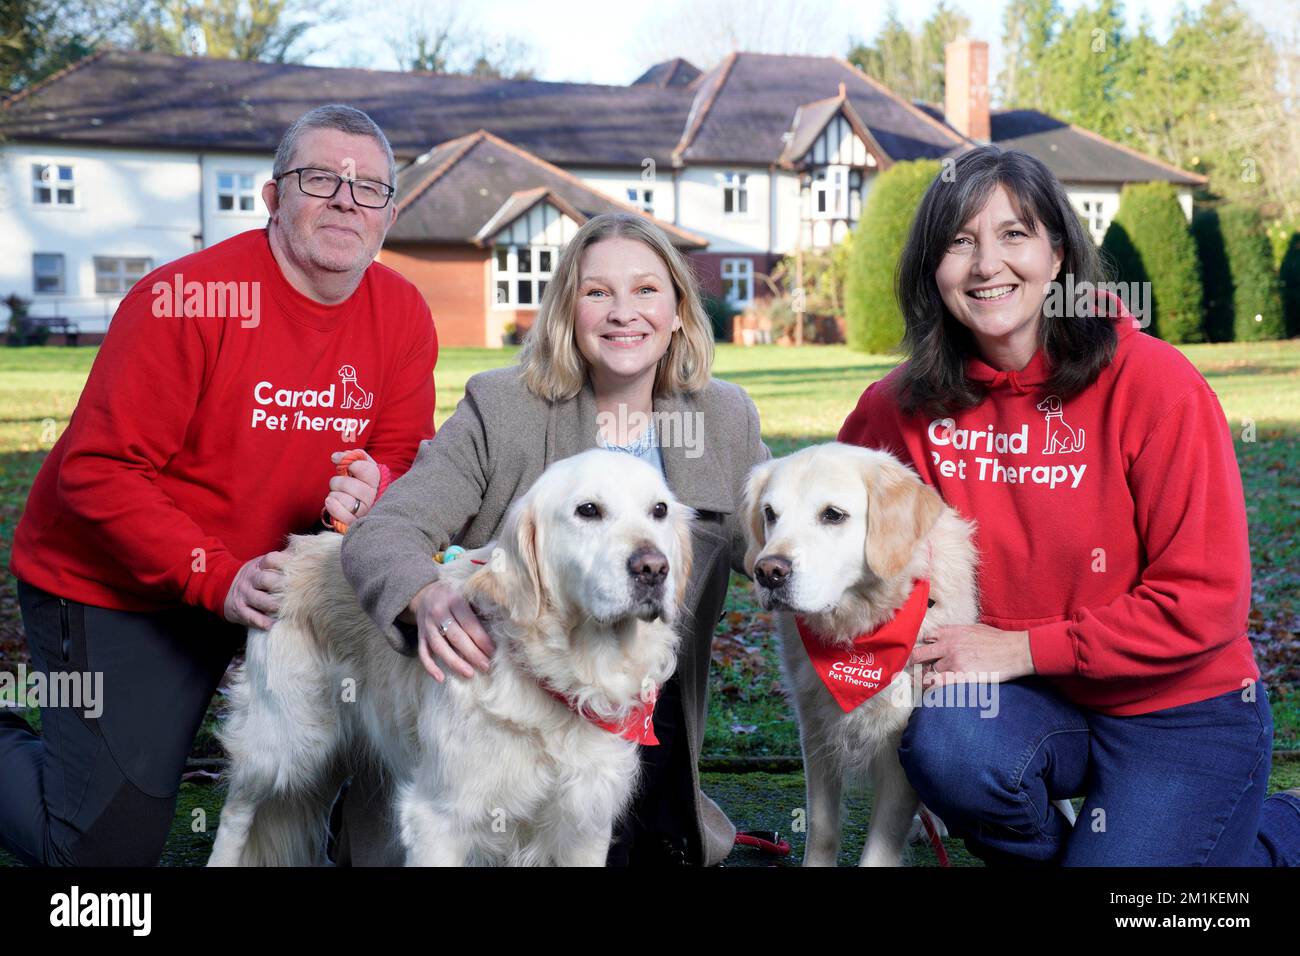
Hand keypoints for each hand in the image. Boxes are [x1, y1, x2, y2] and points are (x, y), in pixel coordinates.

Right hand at [224, 550, 288, 629]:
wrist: (222, 586)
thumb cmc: (254, 576)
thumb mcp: (262, 564)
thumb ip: (282, 559)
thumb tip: (305, 551)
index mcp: (258, 566)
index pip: (270, 559)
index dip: (283, 562)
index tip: (296, 568)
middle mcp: (250, 579)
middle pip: (265, 580)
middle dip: (281, 586)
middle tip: (296, 591)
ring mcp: (244, 595)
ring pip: (260, 600)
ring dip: (274, 605)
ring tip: (287, 609)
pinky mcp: (240, 611)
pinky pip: (252, 617)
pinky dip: (263, 622)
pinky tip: (274, 624)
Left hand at [324, 449, 380, 529]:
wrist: (363, 508)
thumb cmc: (360, 485)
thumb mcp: (363, 469)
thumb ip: (356, 458)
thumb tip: (339, 456)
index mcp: (376, 481)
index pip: (367, 469)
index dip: (350, 463)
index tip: (338, 460)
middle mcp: (373, 497)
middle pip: (351, 486)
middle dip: (338, 482)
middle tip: (338, 483)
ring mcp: (364, 512)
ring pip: (344, 500)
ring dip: (335, 495)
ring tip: (337, 495)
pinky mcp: (354, 523)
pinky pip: (342, 515)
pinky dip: (333, 507)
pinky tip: (331, 502)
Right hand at [407, 580, 495, 681]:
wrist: (424, 593)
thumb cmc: (453, 595)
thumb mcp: (466, 594)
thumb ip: (479, 607)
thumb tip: (500, 625)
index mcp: (453, 600)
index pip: (469, 623)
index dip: (481, 639)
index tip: (493, 652)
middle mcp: (438, 612)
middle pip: (456, 637)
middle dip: (472, 653)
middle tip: (486, 666)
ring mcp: (427, 626)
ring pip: (439, 647)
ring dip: (454, 662)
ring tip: (469, 673)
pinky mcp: (420, 636)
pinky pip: (423, 653)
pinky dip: (430, 667)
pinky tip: (441, 678)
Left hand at [907, 624, 1034, 687]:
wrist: (1015, 651)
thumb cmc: (999, 640)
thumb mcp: (975, 629)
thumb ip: (957, 633)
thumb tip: (947, 637)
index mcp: (951, 632)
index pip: (925, 638)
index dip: (921, 647)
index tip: (917, 656)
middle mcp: (948, 645)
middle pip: (918, 655)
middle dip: (912, 663)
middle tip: (908, 671)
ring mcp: (953, 661)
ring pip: (929, 672)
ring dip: (927, 679)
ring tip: (923, 685)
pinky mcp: (960, 676)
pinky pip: (937, 683)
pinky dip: (930, 688)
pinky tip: (928, 692)